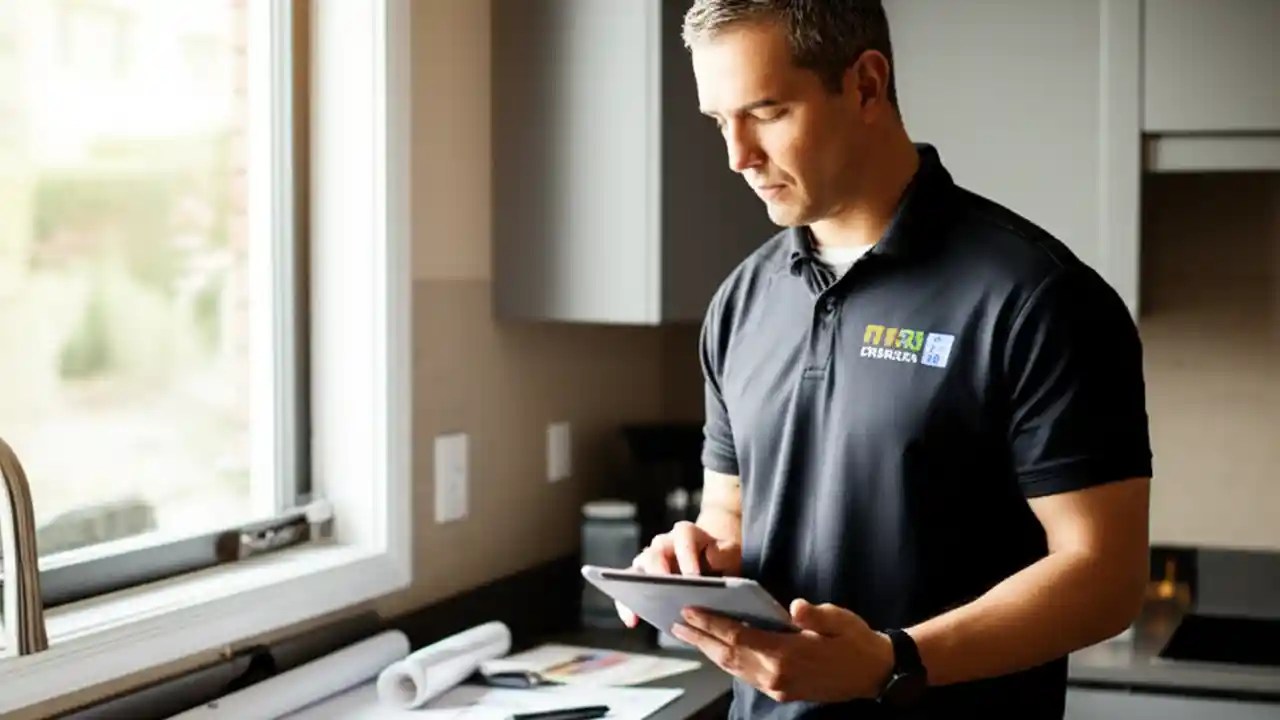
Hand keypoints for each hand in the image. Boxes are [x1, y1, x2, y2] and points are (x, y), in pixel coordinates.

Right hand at [614, 521, 741, 627]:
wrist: (712, 558)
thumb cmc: (720, 555)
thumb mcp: (730, 552)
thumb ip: (726, 553)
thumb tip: (712, 558)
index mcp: (685, 534)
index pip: (684, 539)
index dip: (687, 557)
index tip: (693, 578)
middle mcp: (662, 544)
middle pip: (654, 554)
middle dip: (657, 574)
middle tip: (663, 594)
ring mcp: (648, 561)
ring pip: (636, 571)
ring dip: (635, 591)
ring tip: (639, 612)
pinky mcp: (641, 580)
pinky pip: (628, 590)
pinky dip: (627, 605)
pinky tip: (632, 621)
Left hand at [669, 598, 894, 704]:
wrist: (875, 674)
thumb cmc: (856, 641)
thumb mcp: (842, 621)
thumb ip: (816, 615)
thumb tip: (797, 607)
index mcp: (789, 655)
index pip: (739, 637)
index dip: (712, 624)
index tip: (689, 611)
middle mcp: (777, 676)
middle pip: (728, 655)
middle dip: (700, 638)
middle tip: (676, 623)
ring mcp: (778, 687)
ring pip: (733, 668)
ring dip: (709, 651)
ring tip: (689, 634)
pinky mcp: (781, 691)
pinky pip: (745, 675)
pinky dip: (726, 661)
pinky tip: (717, 649)